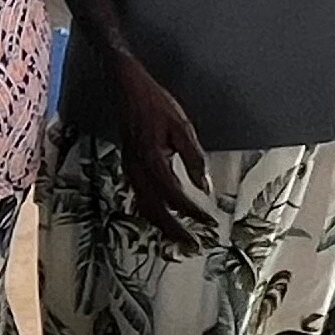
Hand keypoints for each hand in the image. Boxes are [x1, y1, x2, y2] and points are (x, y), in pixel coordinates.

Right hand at [114, 57, 211, 253]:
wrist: (124, 88)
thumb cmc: (155, 103)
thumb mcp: (182, 126)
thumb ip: (194, 158)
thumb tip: (205, 186)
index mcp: (151, 160)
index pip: (174, 195)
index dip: (192, 211)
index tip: (210, 221)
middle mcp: (137, 170)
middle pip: (154, 210)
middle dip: (173, 231)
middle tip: (192, 246)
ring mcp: (129, 169)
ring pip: (144, 207)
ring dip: (161, 225)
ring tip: (179, 238)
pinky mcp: (129, 167)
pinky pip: (139, 197)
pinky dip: (151, 211)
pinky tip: (162, 215)